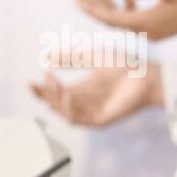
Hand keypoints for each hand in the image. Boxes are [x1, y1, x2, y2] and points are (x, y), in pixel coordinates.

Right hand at [30, 63, 161, 126]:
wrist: (146, 75)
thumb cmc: (125, 65)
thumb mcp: (91, 57)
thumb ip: (70, 58)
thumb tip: (46, 56)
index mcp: (81, 90)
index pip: (55, 94)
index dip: (42, 90)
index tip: (30, 82)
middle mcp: (84, 103)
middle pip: (56, 105)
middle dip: (47, 95)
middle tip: (45, 79)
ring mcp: (91, 113)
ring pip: (64, 113)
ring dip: (56, 100)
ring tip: (55, 84)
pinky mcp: (100, 121)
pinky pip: (79, 119)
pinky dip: (70, 108)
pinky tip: (67, 95)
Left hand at [70, 0, 176, 41]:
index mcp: (146, 23)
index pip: (110, 17)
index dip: (90, 6)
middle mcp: (145, 31)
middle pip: (109, 19)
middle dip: (90, 4)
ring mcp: (151, 31)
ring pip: (120, 16)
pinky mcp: (157, 26)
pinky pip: (134, 14)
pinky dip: (126, 0)